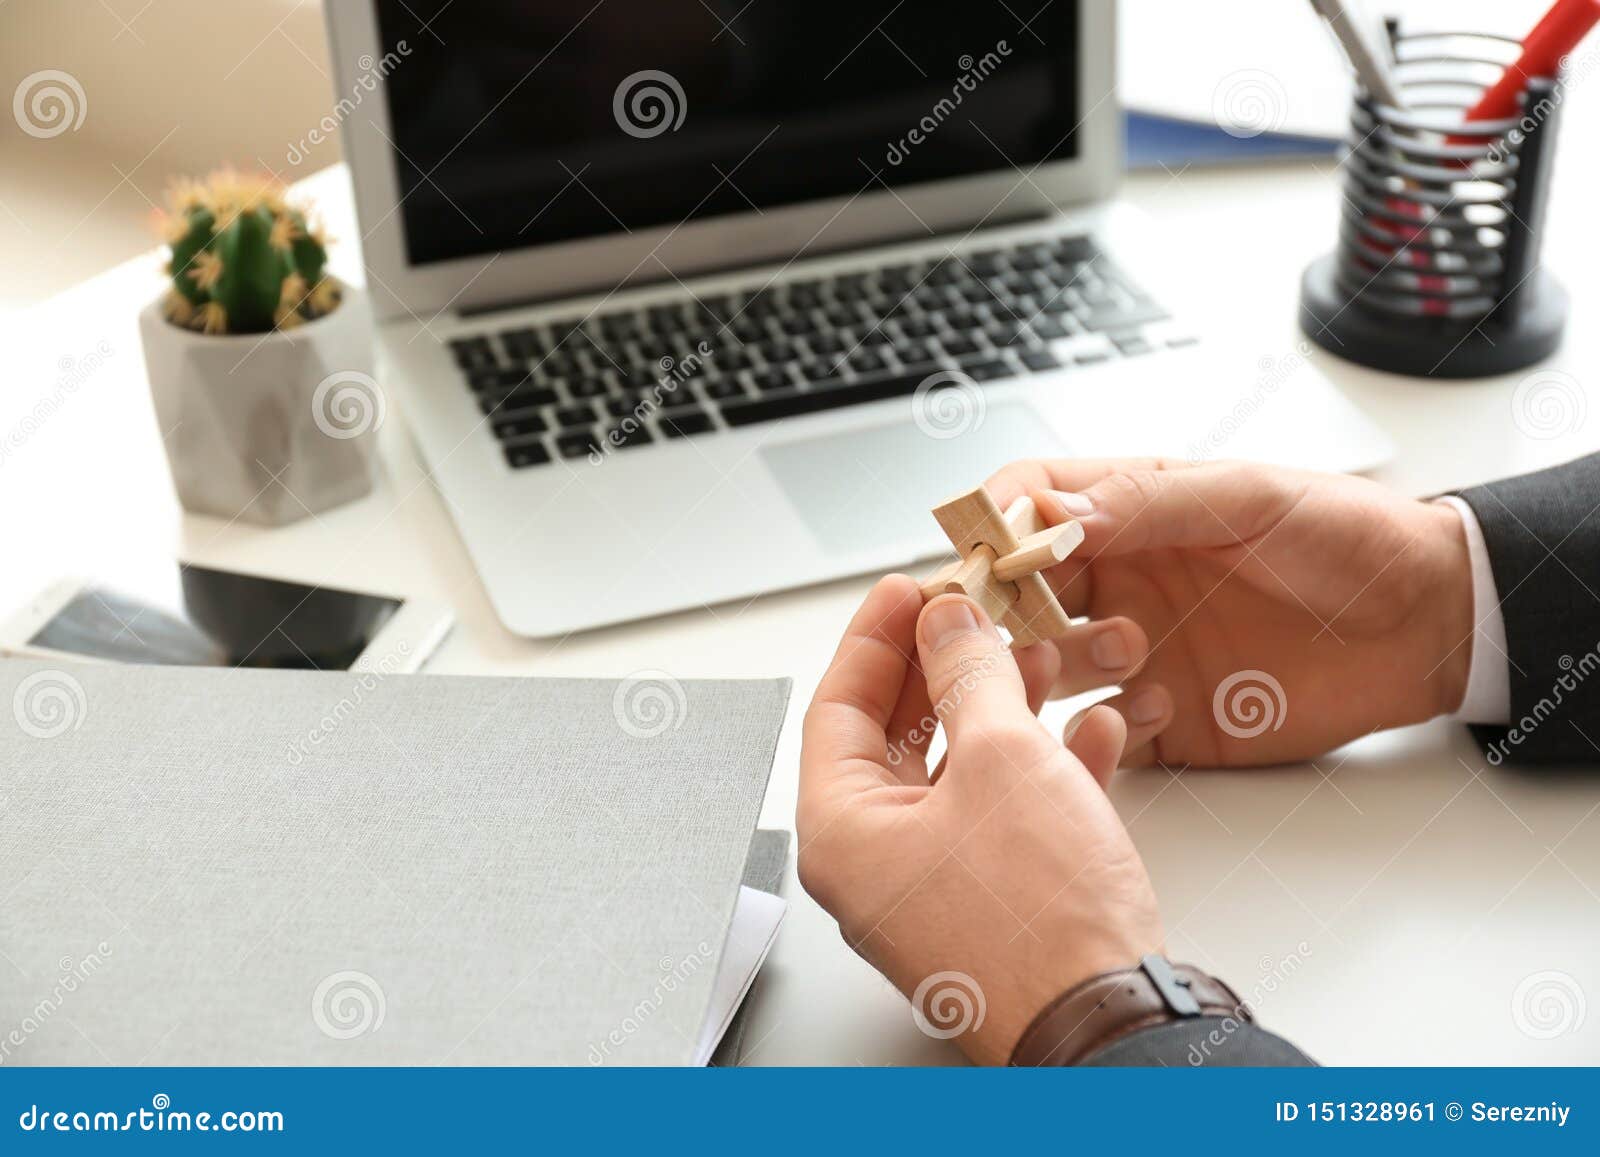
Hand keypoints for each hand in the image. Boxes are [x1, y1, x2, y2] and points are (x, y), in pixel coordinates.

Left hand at [797, 576, 1164, 1064]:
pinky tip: (1093, 732)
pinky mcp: (997, 904)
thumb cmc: (1039, 917)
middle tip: (980, 614)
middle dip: (949, 667)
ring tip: (1045, 657)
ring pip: (960, 771)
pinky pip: (1006, 816)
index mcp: (844, 831)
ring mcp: (937, 887)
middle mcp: (878, 863)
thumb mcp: (1002, 759)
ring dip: (1004, 709)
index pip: (837, 708)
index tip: (909, 588)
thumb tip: (948, 621)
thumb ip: (968, 674)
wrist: (1111, 1026)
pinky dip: (1043, 769)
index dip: (875, 637)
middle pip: (898, 735)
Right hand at [985, 458, 1475, 766]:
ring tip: (1127, 651)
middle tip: (1009, 626)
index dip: (992, 523)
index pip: (1028, 504)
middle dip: (1000, 610)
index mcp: (1131, 512)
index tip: (981, 552)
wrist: (1427, 625)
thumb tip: (1056, 516)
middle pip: (1015, 592)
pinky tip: (1161, 706)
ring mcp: (1135, 651)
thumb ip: (1151, 504)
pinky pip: (1100, 732)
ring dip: (1059, 664)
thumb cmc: (1351, 540)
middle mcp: (1120, 580)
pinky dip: (1108, 727)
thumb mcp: (1252, 499)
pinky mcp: (1162, 718)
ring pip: (1045, 665)